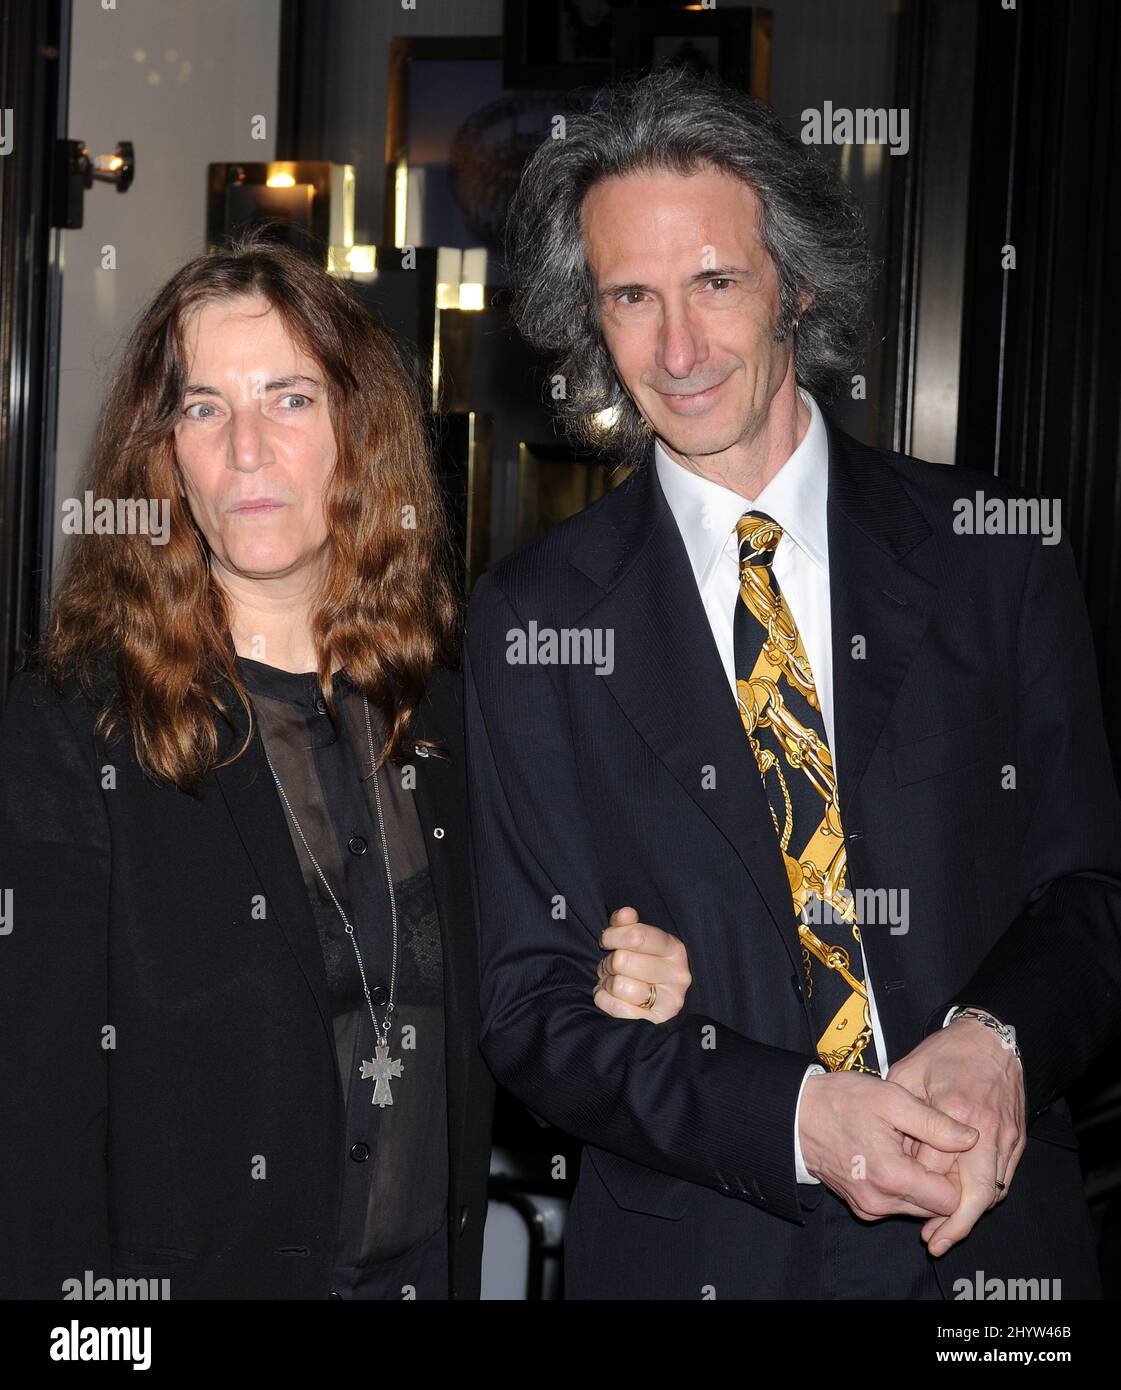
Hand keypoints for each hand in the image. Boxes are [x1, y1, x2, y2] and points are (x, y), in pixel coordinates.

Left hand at [593, 906, 691, 1022]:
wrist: (655, 999)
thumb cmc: (643, 963)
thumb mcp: (640, 940)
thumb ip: (629, 923)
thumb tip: (624, 915)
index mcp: (675, 949)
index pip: (637, 936)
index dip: (613, 936)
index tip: (606, 940)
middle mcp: (678, 976)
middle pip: (622, 961)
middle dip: (609, 962)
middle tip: (611, 966)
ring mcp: (669, 1002)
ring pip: (619, 986)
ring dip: (607, 983)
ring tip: (612, 981)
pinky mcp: (656, 1023)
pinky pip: (617, 1009)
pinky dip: (605, 1000)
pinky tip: (611, 996)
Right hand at [798, 1070, 978, 1219]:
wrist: (796, 1115)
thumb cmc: (842, 1101)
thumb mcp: (892, 1099)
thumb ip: (935, 1123)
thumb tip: (972, 1138)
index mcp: (892, 1178)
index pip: (951, 1200)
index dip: (957, 1174)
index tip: (951, 1148)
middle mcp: (881, 1202)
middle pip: (935, 1208)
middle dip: (941, 1180)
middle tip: (933, 1144)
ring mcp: (869, 1208)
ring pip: (917, 1207)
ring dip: (922, 1182)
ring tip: (910, 1146)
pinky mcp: (860, 1206)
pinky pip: (897, 1204)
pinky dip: (903, 1185)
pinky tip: (894, 1156)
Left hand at [886, 1014, 1025, 1255]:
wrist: (992, 1038)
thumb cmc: (945, 1053)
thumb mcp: (909, 1070)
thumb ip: (899, 1110)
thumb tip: (891, 1146)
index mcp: (955, 1110)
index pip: (934, 1164)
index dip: (914, 1183)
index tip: (899, 1200)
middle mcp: (985, 1130)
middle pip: (972, 1191)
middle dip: (950, 1221)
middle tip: (932, 1241)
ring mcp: (1005, 1138)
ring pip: (991, 1193)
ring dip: (968, 1217)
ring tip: (944, 1234)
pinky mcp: (1017, 1141)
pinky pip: (1003, 1181)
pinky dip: (985, 1199)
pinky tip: (965, 1208)